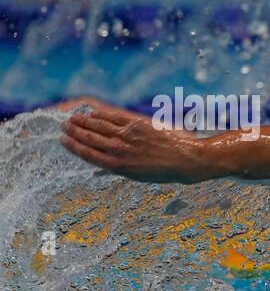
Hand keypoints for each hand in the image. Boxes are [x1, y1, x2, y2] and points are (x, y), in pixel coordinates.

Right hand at [61, 103, 215, 183]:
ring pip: (99, 126)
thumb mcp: (137, 176)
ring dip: (83, 121)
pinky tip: (93, 113)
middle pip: (90, 138)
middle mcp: (120, 150)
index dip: (73, 146)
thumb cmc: (161, 171)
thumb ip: (117, 168)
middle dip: (74, 131)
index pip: (88, 154)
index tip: (62, 139)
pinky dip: (101, 115)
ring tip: (72, 118)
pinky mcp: (137, 125)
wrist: (186, 161)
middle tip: (64, 125)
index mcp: (118, 166)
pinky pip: (114, 118)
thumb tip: (97, 168)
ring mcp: (128, 136)